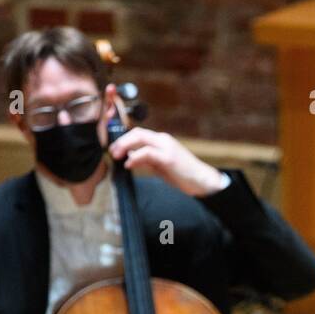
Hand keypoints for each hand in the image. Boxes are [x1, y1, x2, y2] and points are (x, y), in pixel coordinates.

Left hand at [105, 89, 222, 197]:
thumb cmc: (183, 174)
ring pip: (140, 138)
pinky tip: (129, 164)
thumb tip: (131, 157)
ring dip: (125, 145)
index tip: (114, 147)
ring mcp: (166, 147)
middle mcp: (163, 140)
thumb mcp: (161, 166)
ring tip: (116, 155)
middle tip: (112, 151)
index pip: (139, 133)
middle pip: (137, 132)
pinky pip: (147, 153)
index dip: (124, 138)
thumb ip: (147, 160)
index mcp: (162, 141)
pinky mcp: (168, 158)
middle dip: (121, 140)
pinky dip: (135, 157)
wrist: (202, 181)